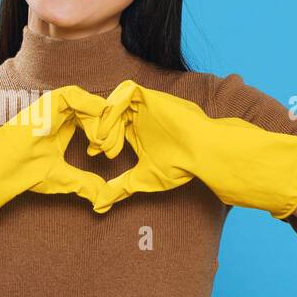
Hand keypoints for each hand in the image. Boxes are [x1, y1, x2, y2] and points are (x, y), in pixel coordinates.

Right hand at [24, 85, 135, 211]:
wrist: (7, 168)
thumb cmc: (28, 171)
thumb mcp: (66, 178)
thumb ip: (86, 184)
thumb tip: (104, 199)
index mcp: (67, 127)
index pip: (97, 122)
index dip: (108, 135)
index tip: (109, 155)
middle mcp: (63, 113)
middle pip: (99, 112)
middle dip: (110, 130)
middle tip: (110, 151)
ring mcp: (57, 106)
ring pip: (92, 104)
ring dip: (102, 123)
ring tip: (99, 144)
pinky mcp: (50, 101)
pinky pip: (77, 95)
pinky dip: (91, 110)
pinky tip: (92, 132)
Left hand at [84, 80, 296, 217]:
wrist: (203, 153)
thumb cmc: (180, 167)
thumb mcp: (143, 179)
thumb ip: (121, 188)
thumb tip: (99, 205)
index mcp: (134, 131)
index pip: (107, 128)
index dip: (96, 139)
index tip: (93, 153)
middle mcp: (137, 116)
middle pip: (107, 113)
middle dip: (99, 129)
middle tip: (98, 148)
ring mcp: (144, 105)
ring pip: (113, 102)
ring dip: (106, 119)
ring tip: (105, 140)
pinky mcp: (152, 96)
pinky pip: (126, 91)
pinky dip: (116, 106)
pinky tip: (114, 126)